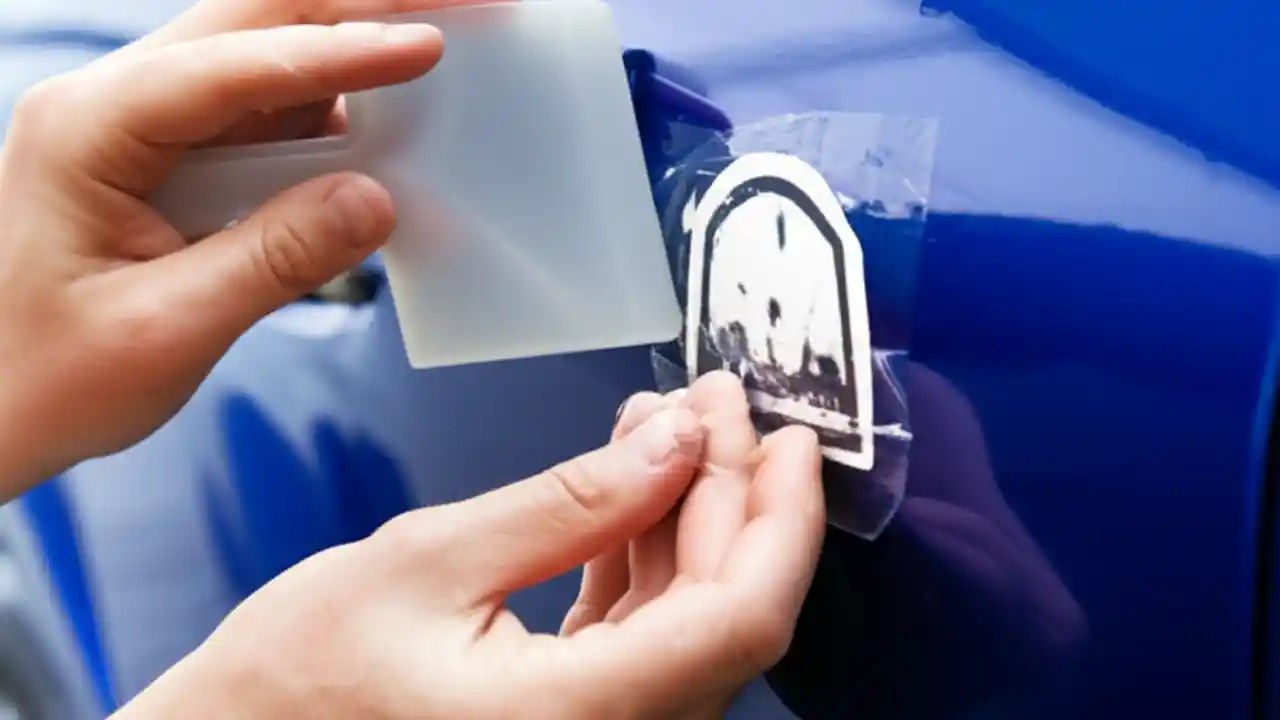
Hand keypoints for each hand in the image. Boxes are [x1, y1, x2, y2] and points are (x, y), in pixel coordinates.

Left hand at [0, 0, 459, 495]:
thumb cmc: (43, 377)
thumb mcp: (167, 329)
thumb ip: (276, 260)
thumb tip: (376, 199)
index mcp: (90, 130)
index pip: (234, 66)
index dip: (341, 51)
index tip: (428, 43)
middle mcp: (111, 105)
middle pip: (251, 21)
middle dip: (355, 9)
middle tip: (451, 4)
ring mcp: (139, 125)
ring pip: (261, 57)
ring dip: (345, 53)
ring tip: (429, 59)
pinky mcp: (167, 157)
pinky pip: (259, 114)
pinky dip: (325, 114)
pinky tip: (378, 128)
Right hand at [114, 372, 824, 719]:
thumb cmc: (289, 685)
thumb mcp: (428, 561)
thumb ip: (569, 501)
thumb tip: (675, 443)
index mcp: (579, 718)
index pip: (742, 618)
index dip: (784, 521)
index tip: (791, 439)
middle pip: (725, 610)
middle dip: (732, 494)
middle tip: (717, 404)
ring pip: (689, 621)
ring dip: (690, 519)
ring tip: (668, 428)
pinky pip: (642, 638)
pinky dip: (645, 559)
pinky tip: (632, 490)